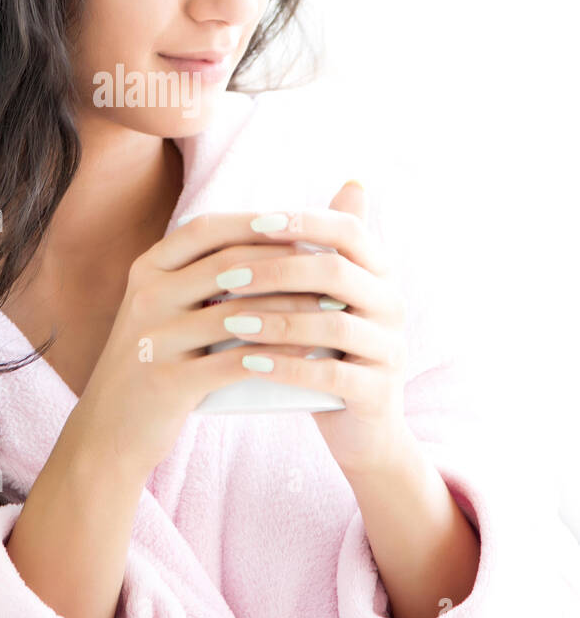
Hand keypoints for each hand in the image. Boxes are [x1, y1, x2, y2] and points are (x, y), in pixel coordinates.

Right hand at [72, 201, 402, 481]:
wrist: (109, 428)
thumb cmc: (154, 362)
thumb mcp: (161, 309)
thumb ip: (196, 276)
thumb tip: (264, 241)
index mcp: (147, 270)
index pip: (206, 230)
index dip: (254, 221)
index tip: (301, 220)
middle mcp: (146, 296)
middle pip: (227, 264)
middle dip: (285, 262)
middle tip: (332, 266)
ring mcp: (154, 339)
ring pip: (237, 313)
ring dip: (292, 309)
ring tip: (332, 309)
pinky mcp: (167, 382)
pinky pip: (234, 362)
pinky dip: (277, 354)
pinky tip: (309, 353)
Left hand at [221, 180, 409, 475]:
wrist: (359, 428)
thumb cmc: (328, 351)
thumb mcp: (323, 299)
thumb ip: (313, 252)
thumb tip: (318, 189)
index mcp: (378, 273)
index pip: (349, 230)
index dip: (304, 222)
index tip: (254, 222)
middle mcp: (391, 304)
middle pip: (336, 272)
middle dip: (276, 270)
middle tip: (226, 276)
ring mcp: (389, 349)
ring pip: (333, 324)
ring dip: (276, 320)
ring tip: (230, 321)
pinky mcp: (378, 392)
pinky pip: (331, 375)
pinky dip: (287, 367)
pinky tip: (249, 363)